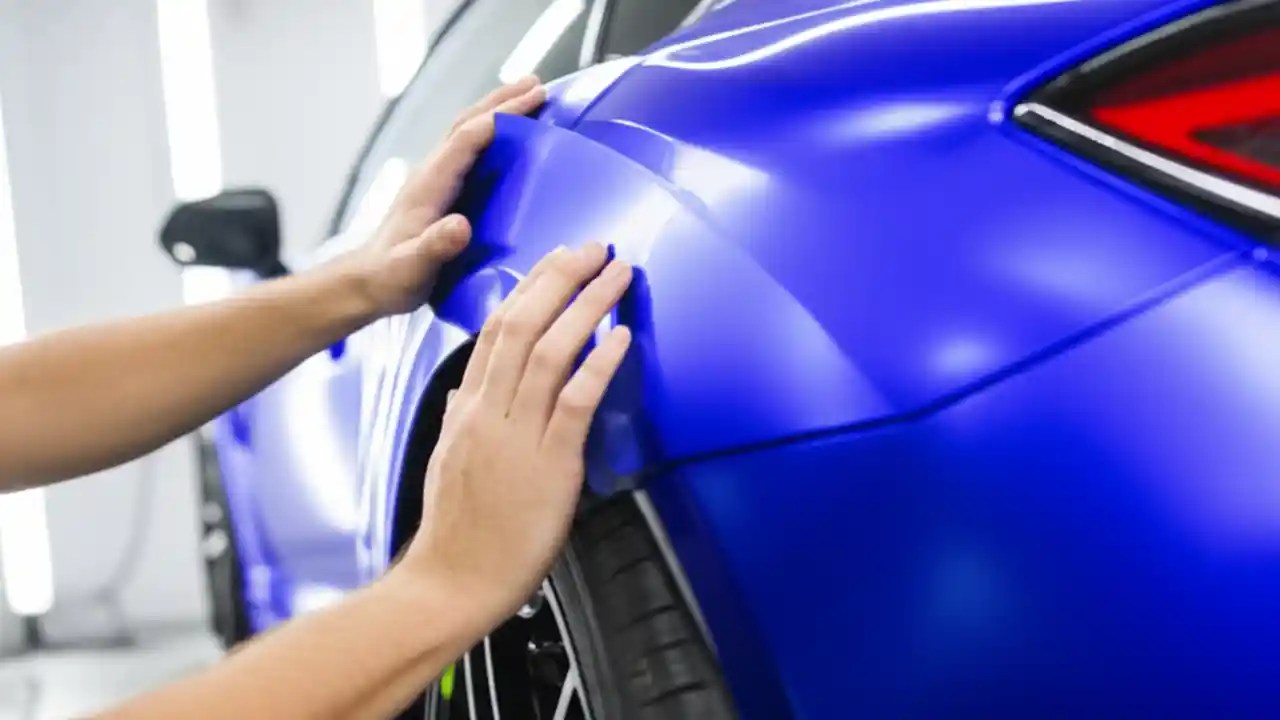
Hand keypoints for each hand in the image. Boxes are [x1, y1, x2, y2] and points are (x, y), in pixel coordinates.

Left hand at [336, 75, 547, 317]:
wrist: (369, 282)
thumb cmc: (392, 277)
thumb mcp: (412, 267)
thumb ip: (435, 246)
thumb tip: (461, 226)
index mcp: (430, 183)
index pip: (467, 138)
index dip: (500, 117)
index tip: (532, 101)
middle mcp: (432, 172)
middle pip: (467, 123)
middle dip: (502, 101)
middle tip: (538, 84)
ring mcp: (436, 178)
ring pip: (468, 131)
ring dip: (498, 110)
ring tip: (529, 96)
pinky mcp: (443, 189)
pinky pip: (470, 150)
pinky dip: (492, 132)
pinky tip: (511, 135)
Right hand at [399, 243, 632, 631]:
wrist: (450, 583)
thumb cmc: (456, 531)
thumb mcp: (448, 460)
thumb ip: (463, 419)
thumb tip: (470, 392)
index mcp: (466, 407)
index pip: (495, 329)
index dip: (529, 287)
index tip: (556, 259)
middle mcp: (488, 410)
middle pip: (522, 324)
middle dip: (561, 278)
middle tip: (594, 248)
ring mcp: (517, 435)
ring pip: (550, 351)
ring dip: (588, 305)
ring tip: (616, 276)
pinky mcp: (549, 464)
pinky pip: (575, 401)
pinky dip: (599, 363)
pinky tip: (620, 336)